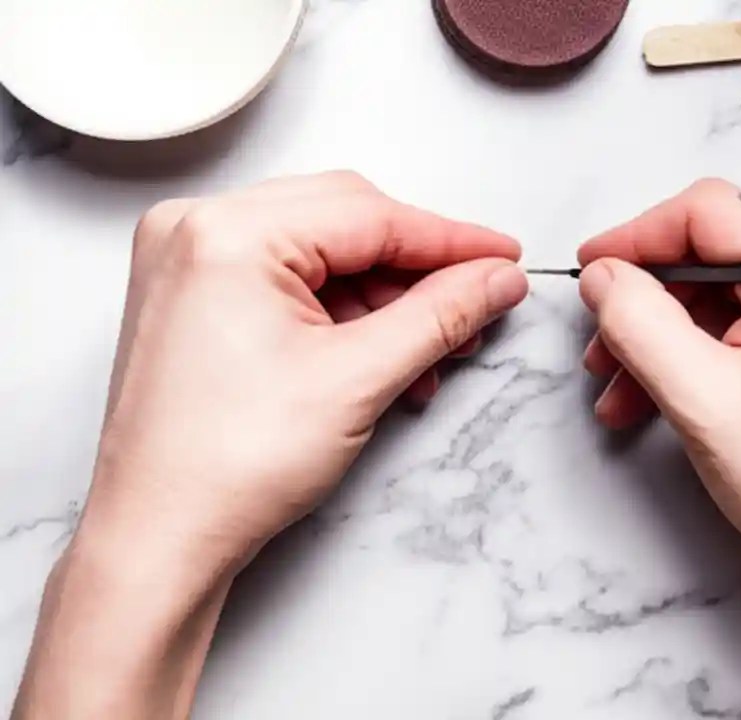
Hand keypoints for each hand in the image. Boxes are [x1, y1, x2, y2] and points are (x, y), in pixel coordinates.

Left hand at [82, 172, 527, 575]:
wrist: (159, 538)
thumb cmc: (225, 467)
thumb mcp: (360, 379)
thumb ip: (442, 314)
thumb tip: (494, 278)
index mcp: (226, 234)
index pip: (371, 216)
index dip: (452, 240)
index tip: (503, 258)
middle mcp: (196, 231)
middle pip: (346, 221)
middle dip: (418, 270)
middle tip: (476, 301)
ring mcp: (187, 263)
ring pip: (321, 252)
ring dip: (384, 298)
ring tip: (430, 353)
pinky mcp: (193, 298)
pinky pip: (288, 279)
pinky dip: (342, 312)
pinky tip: (381, 357)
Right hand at [577, 179, 740, 583]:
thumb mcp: (706, 405)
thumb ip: (640, 324)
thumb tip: (604, 274)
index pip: (707, 213)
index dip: (635, 239)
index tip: (589, 272)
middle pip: (719, 247)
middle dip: (651, 300)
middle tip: (603, 352)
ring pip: (734, 284)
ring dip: (674, 329)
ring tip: (627, 390)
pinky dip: (713, 344)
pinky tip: (673, 390)